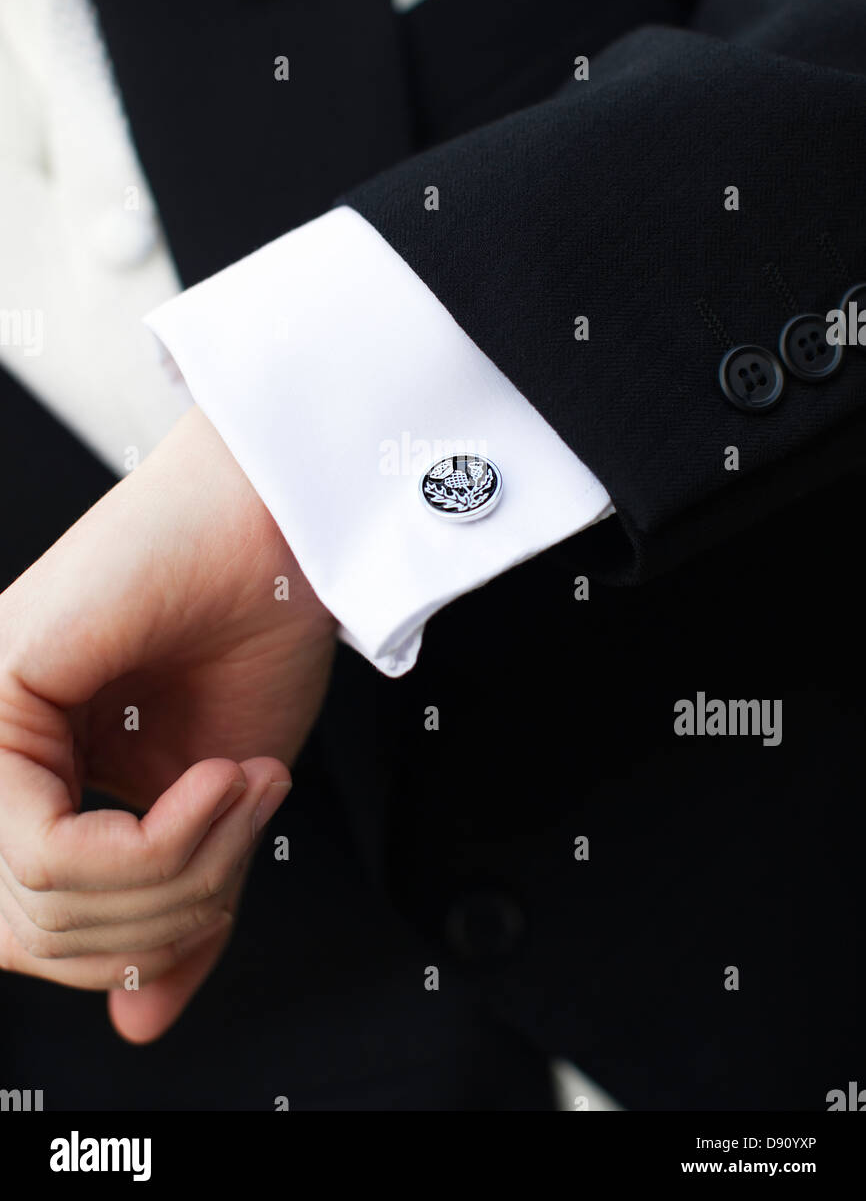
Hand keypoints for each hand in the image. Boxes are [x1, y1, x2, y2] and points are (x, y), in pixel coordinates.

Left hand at [0, 406, 335, 1041]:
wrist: (287, 528)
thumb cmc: (257, 624)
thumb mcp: (220, 810)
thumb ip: (174, 913)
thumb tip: (139, 1018)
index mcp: (41, 775)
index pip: (37, 935)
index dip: (145, 946)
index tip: (229, 878)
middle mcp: (2, 751)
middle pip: (34, 939)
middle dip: (171, 913)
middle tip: (244, 825)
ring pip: (36, 905)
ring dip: (177, 872)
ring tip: (239, 789)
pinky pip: (43, 847)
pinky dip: (158, 841)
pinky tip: (214, 778)